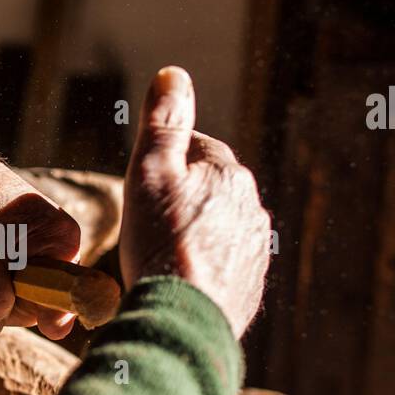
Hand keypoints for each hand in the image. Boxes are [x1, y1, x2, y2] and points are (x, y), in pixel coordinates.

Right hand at [119, 67, 269, 337]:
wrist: (183, 321)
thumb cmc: (161, 245)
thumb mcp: (150, 173)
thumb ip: (164, 122)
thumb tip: (174, 74)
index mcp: (230, 174)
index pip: (195, 150)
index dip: (161, 166)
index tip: (141, 191)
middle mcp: (252, 209)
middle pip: (206, 191)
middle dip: (178, 201)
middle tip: (144, 227)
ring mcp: (254, 251)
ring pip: (215, 229)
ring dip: (191, 236)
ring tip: (158, 258)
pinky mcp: (250, 287)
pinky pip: (221, 266)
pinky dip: (201, 269)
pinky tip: (176, 283)